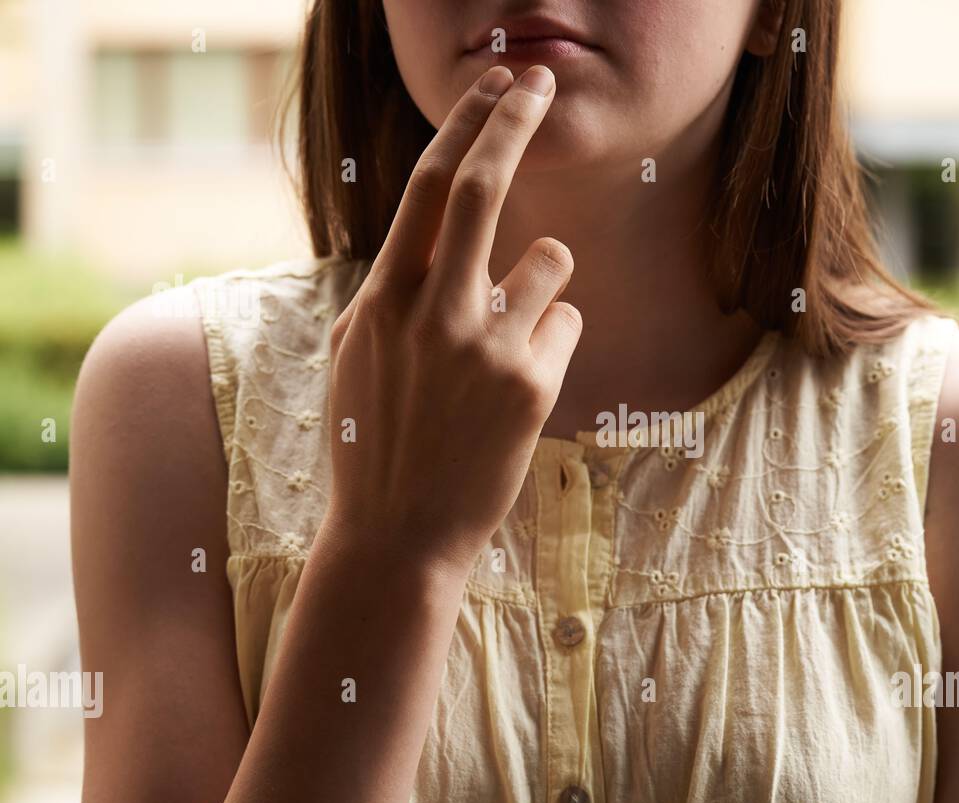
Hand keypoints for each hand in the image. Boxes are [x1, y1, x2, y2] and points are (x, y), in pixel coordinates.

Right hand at [322, 65, 580, 574]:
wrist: (397, 535)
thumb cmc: (376, 442)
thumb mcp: (357, 357)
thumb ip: (389, 293)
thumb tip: (426, 245)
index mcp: (382, 298)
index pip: (427, 186)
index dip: (467, 124)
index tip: (494, 83)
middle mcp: (431, 312)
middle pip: (483, 186)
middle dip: (512, 118)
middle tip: (536, 78)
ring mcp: (484, 347)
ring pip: (550, 259)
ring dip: (542, 281)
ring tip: (508, 343)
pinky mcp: (532, 385)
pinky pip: (568, 321)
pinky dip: (554, 339)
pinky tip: (521, 388)